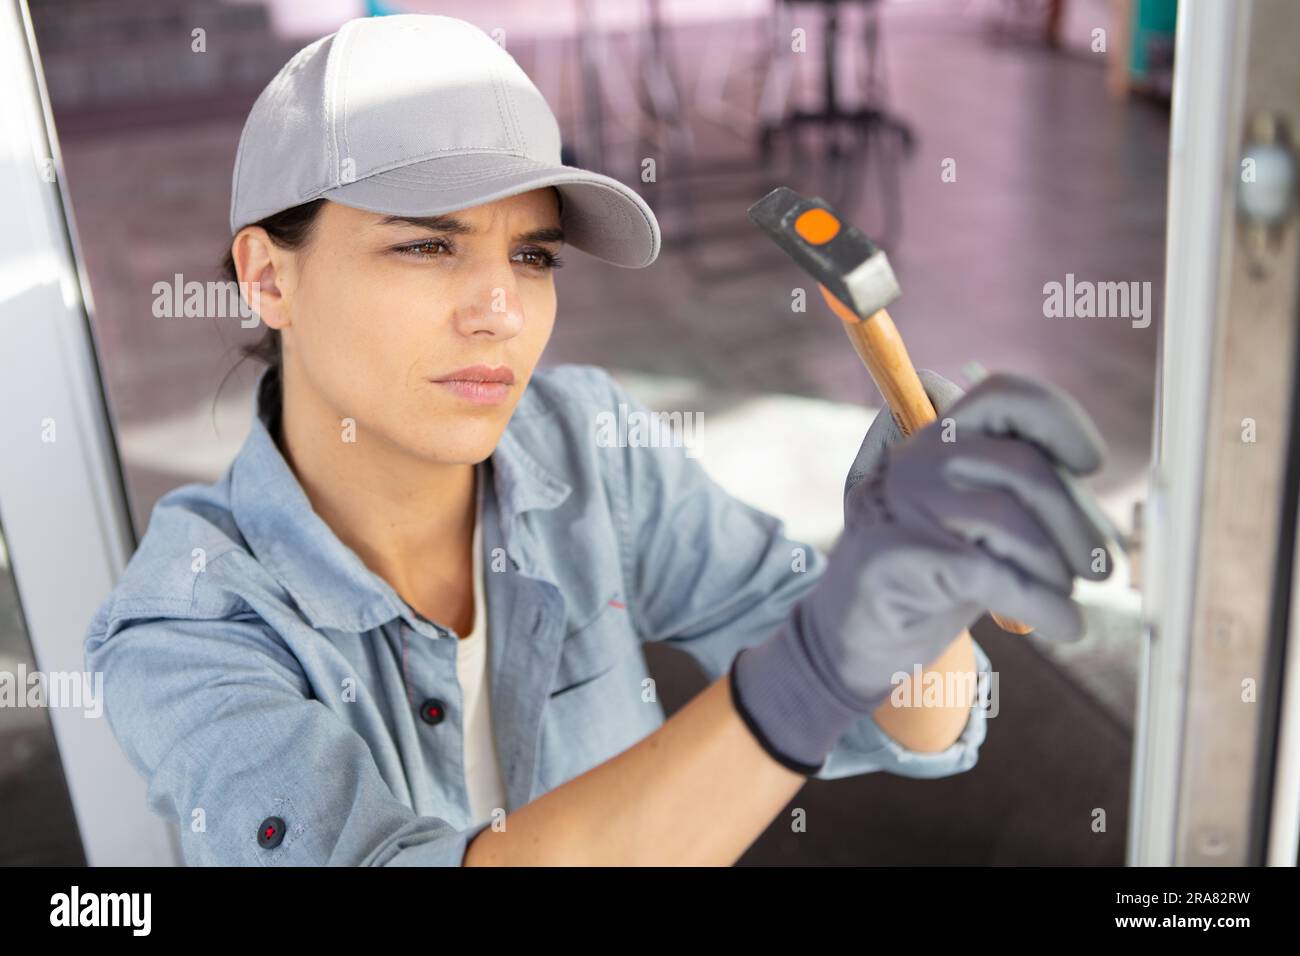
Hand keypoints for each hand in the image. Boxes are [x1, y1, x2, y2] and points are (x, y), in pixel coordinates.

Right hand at [731, 373, 1113, 773]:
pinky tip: (1064, 625)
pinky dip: (1045, 605)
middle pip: (1026, 468)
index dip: (1060, 421)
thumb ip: (1020, 494)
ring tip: (1063, 598)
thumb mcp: (976, 522)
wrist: (856, 635)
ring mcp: (901, 503)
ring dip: (1058, 570)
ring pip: (1012, 522)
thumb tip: (1094, 498)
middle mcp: (916, 459)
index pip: (1006, 396)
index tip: (1089, 465)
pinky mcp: (896, 554)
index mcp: (939, 438)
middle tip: (1100, 570)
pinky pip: (996, 574)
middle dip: (1079, 525)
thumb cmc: (933, 576)